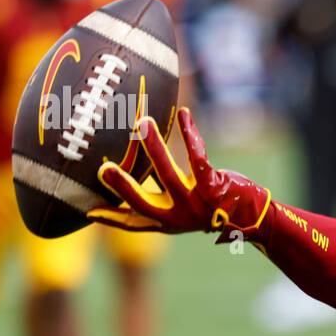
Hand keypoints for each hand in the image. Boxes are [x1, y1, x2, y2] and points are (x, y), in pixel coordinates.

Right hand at [88, 107, 271, 240]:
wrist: (247, 216)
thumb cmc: (206, 211)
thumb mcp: (177, 214)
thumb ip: (151, 203)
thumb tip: (118, 190)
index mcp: (164, 222)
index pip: (132, 222)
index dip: (110, 217)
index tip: (88, 210)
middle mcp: (177, 215)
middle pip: (144, 202)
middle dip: (125, 186)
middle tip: (104, 169)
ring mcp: (195, 201)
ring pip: (169, 173)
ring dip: (154, 147)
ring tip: (142, 123)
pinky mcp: (212, 184)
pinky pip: (197, 155)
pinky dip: (190, 133)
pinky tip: (183, 113)